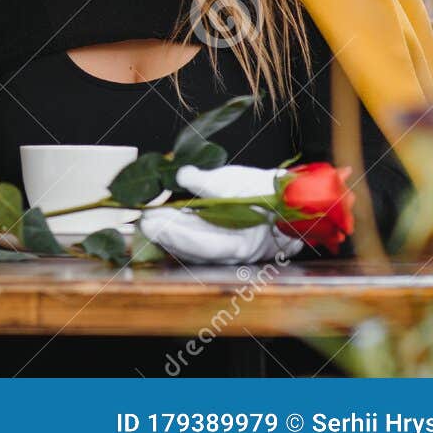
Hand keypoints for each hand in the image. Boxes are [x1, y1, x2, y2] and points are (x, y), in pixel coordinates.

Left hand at [138, 164, 303, 265]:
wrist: (289, 201)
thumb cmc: (266, 191)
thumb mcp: (239, 180)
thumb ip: (210, 182)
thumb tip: (183, 176)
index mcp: (243, 243)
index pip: (203, 245)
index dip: (175, 234)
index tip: (151, 219)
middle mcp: (234, 256)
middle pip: (193, 251)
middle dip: (165, 235)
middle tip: (143, 220)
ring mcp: (228, 254)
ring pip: (192, 251)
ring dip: (169, 236)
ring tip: (149, 219)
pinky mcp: (222, 247)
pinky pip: (196, 246)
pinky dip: (179, 235)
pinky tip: (164, 223)